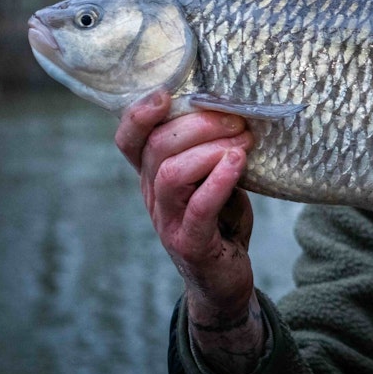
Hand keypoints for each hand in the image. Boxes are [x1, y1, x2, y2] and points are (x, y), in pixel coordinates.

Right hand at [116, 91, 265, 373]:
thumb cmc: (220, 219)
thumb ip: (210, 148)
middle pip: (157, 147)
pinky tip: (239, 163)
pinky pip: (199, 207)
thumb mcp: (213, 177)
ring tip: (244, 142)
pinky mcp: (190, 243)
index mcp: (152, 175)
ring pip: (172, 174)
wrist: (224, 280)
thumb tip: (232, 107)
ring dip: (212, 150)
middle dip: (199, 125)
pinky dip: (219, 180)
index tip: (167, 94)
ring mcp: (168, 221)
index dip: (139, 114)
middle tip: (237, 121)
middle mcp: (152, 195)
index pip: (129, 139)